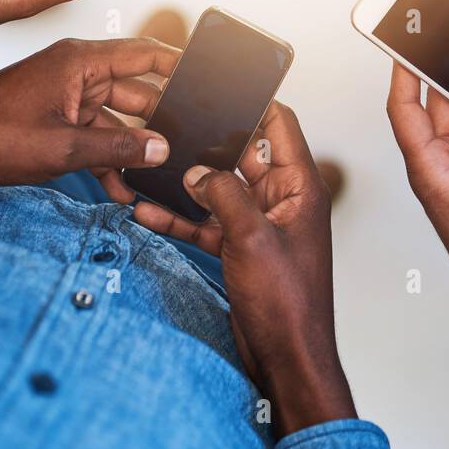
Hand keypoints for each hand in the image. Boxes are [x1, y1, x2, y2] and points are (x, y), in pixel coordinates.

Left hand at [0, 37, 178, 202]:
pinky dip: (106, 157)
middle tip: (183, 144)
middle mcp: (75, 72)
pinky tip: (120, 187)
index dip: (177, 64)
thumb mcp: (64, 147)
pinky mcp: (55, 117)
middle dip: (158, 121)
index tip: (203, 78)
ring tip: (152, 175)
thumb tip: (158, 148)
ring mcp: (65, 95)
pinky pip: (93, 134)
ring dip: (130, 149)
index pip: (144, 53)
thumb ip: (118, 150)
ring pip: (115, 119)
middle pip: (134, 90)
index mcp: (80, 61)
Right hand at [133, 102, 355, 435]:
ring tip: (152, 170)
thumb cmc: (290, 307)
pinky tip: (149, 212)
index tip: (223, 88)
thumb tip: (200, 170)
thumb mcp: (252, 237)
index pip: (280, 125)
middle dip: (209, 142)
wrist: (287, 360)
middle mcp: (282, 201)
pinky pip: (208, 222)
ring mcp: (260, 225)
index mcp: (299, 188)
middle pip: (243, 154)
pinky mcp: (240, 249)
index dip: (254, 103)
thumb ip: (224, 194)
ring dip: (188, 184)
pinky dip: (181, 218)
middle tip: (176, 126)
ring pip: (219, 189)